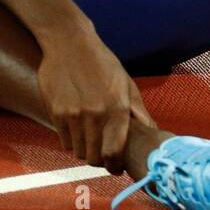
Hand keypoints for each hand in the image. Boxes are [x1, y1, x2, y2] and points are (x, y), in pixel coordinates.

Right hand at [36, 30, 153, 173]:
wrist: (69, 42)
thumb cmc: (102, 62)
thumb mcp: (126, 83)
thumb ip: (139, 112)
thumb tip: (153, 132)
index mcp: (117, 108)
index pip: (114, 152)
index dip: (115, 165)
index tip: (116, 167)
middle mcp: (96, 114)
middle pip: (95, 157)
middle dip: (100, 160)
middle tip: (103, 155)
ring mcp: (74, 114)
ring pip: (78, 151)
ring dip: (85, 150)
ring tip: (89, 140)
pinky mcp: (57, 112)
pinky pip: (64, 141)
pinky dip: (71, 140)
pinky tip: (77, 129)